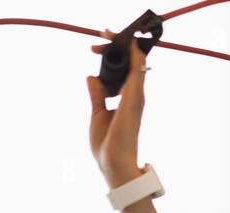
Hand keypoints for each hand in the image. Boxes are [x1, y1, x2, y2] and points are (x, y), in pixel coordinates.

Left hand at [87, 31, 146, 187]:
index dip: (113, 56)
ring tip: (113, 32)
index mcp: (125, 99)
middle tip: (104, 32)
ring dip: (127, 45)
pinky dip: (134, 56)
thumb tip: (91, 77)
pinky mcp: (134, 99)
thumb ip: (97, 95)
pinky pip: (137, 71)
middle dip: (119, 45)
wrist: (113, 162)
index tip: (100, 44)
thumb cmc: (107, 144)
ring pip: (137, 63)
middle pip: (131, 64)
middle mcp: (133, 96)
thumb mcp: (98, 114)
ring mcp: (136, 97)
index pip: (124, 71)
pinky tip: (130, 42)